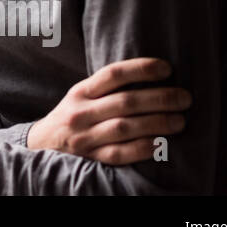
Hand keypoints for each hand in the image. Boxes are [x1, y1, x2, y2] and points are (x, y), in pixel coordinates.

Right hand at [26, 57, 190, 163]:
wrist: (41, 145)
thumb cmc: (72, 116)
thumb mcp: (81, 96)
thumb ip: (106, 89)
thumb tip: (150, 77)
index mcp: (81, 91)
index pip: (113, 74)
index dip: (141, 69)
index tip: (167, 69)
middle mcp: (81, 112)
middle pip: (125, 101)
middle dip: (159, 98)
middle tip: (185, 98)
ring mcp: (84, 136)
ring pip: (125, 127)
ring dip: (156, 123)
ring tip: (180, 121)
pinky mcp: (90, 158)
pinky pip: (119, 154)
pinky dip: (141, 148)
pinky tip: (160, 144)